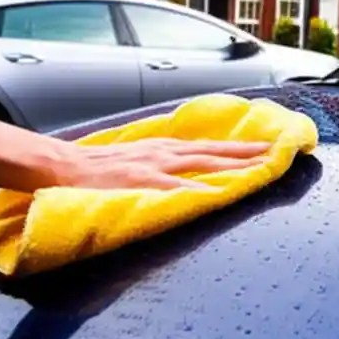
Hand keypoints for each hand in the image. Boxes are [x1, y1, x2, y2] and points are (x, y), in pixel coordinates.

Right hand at [51, 138, 270, 190]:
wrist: (63, 165)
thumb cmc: (97, 166)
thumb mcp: (135, 156)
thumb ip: (160, 161)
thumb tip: (185, 168)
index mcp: (162, 147)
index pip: (208, 146)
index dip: (237, 147)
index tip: (264, 147)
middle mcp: (164, 152)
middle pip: (214, 151)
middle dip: (246, 152)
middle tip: (275, 153)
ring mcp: (154, 166)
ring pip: (203, 163)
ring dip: (233, 165)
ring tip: (260, 167)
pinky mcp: (142, 182)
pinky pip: (176, 186)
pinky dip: (197, 188)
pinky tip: (217, 192)